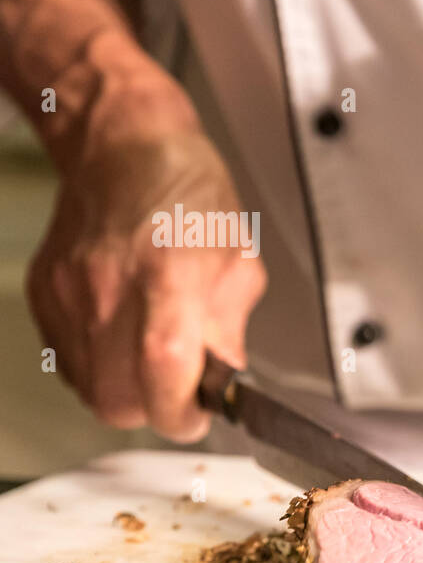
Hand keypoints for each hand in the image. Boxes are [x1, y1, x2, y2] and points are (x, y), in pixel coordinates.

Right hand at [27, 125, 265, 441]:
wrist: (123, 147)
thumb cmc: (188, 193)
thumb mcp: (238, 258)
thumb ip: (230, 329)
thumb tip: (224, 382)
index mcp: (170, 272)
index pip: (164, 366)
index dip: (181, 410)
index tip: (198, 415)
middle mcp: (111, 285)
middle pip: (117, 398)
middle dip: (154, 410)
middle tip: (179, 392)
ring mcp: (70, 291)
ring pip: (89, 388)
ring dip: (126, 391)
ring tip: (153, 360)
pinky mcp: (44, 294)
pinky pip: (69, 361)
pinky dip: (100, 366)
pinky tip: (124, 338)